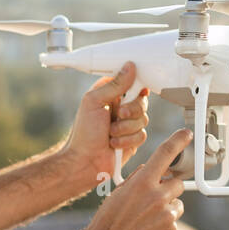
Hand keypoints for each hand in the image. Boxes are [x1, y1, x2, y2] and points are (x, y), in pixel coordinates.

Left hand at [58, 62, 149, 186]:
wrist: (85, 162)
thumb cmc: (84, 134)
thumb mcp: (94, 102)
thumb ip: (114, 85)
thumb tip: (130, 66)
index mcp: (110, 94)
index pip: (131, 81)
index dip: (135, 86)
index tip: (131, 92)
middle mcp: (120, 107)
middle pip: (142, 100)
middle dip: (131, 110)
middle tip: (118, 115)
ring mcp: (128, 123)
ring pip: (144, 118)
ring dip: (126, 128)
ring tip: (110, 134)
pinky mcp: (133, 139)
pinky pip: (142, 135)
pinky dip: (128, 140)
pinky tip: (114, 144)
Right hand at [80, 128, 191, 229]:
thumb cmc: (108, 221)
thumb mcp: (118, 193)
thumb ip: (138, 179)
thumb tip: (150, 170)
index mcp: (142, 183)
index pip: (165, 154)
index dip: (178, 141)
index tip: (187, 135)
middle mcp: (158, 196)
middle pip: (178, 184)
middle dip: (169, 190)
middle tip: (152, 201)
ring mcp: (166, 216)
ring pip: (176, 205)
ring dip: (166, 210)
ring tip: (146, 221)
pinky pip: (173, 224)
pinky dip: (163, 227)